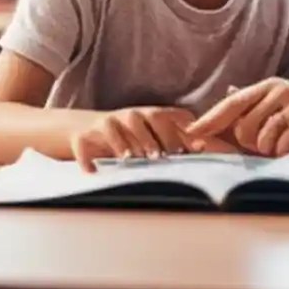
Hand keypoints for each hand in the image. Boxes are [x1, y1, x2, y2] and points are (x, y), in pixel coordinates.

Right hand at [72, 107, 199, 171]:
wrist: (88, 129)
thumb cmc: (132, 135)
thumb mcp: (155, 132)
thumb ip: (179, 137)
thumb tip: (206, 146)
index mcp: (147, 115)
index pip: (162, 117)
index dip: (174, 131)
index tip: (186, 150)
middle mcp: (126, 116)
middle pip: (139, 119)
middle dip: (149, 137)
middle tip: (157, 156)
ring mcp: (104, 125)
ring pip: (112, 129)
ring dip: (121, 143)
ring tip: (129, 158)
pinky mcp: (83, 137)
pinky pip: (83, 145)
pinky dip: (86, 158)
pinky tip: (92, 173)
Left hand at [187, 78, 288, 159]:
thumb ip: (258, 104)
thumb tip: (227, 92)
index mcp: (269, 87)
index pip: (229, 106)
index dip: (207, 122)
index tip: (188, 135)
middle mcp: (277, 90)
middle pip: (240, 130)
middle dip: (252, 146)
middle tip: (277, 146)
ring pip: (257, 140)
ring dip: (270, 152)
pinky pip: (277, 146)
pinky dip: (285, 154)